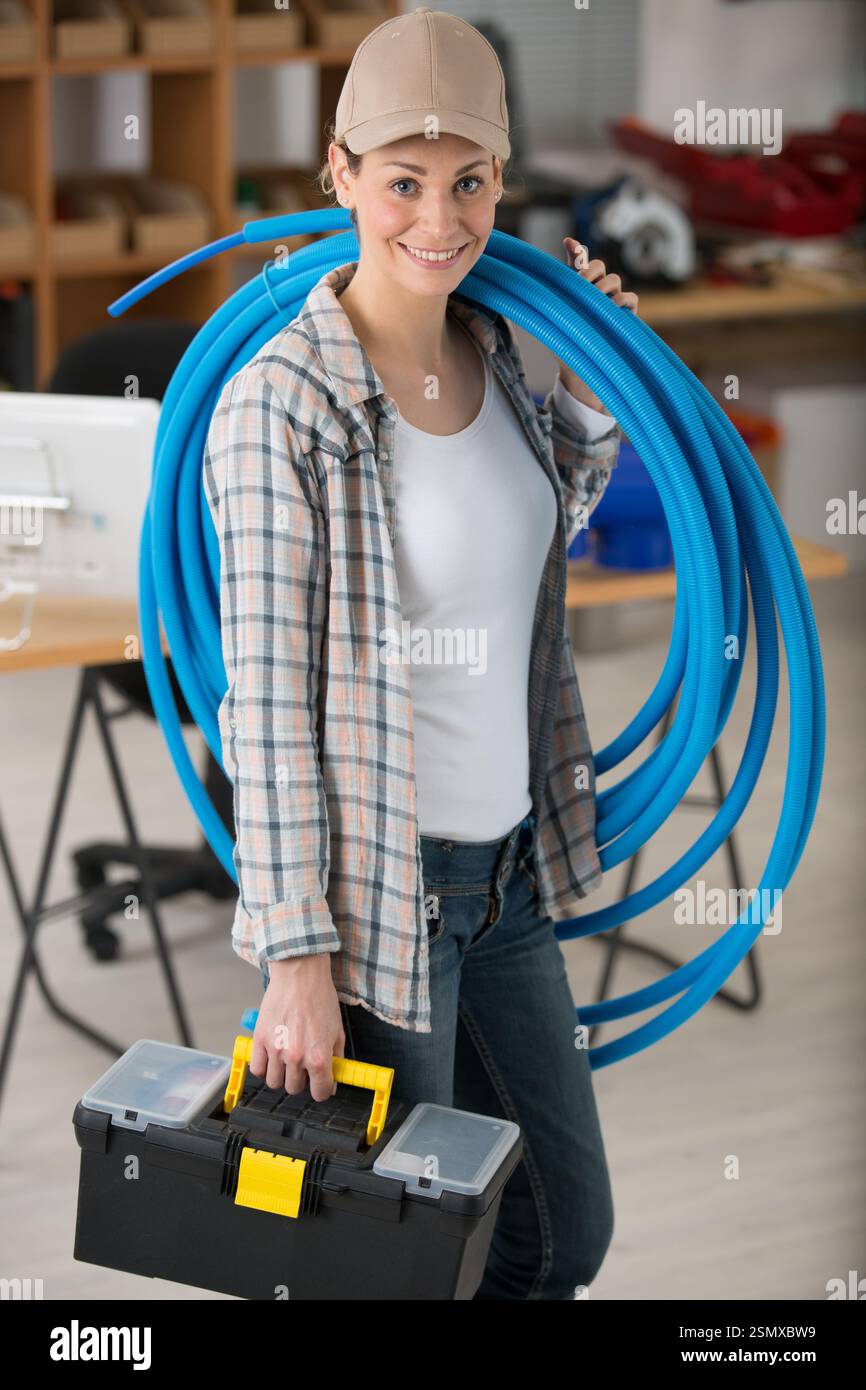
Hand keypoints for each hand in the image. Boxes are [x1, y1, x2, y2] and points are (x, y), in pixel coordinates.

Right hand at [251, 953, 344, 1101]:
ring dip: (282, 1075)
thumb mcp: (338, 1031)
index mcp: (318, 1057)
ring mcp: (275, 1050)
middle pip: (294, 1089)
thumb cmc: (320, 998)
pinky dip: (263, 1067)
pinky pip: (257, 1069)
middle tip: (304, 1065)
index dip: (323, 1089)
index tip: (321, 1084)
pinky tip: (272, 1056)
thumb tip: (333, 1079)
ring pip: (274, 1082)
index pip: (320, 1093)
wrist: (300, 975)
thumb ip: (336, 1059)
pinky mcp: (259, 1040)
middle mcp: (295, 1057)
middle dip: (301, 1080)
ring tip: (287, 1059)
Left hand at [557, 237, 639, 413]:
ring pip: (613, 280)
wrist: (579, 370)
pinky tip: (612, 309)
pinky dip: (622, 300)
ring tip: (594, 303)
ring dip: (603, 288)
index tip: (570, 248)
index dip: (576, 253)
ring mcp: (613, 302)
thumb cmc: (566, 342)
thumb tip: (549, 262)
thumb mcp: (556, 316)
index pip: (579, 261)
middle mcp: (597, 291)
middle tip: (580, 285)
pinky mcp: (627, 315)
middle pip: (599, 266)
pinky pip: (630, 297)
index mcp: (579, 288)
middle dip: (589, 272)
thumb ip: (557, 288)